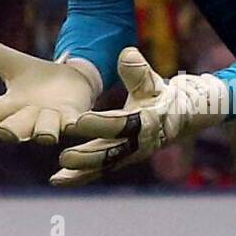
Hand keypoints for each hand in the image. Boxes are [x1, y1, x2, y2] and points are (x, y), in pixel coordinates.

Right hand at [0, 32, 97, 144]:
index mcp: (9, 107)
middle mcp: (28, 121)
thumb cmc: (37, 76)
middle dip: (10, 130)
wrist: (71, 80)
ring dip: (44, 131)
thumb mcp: (16, 64)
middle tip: (3, 131)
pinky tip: (77, 122)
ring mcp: (52, 122)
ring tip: (45, 135)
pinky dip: (76, 125)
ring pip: (45, 132)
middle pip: (15, 129)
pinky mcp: (74, 119)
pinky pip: (76, 125)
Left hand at [50, 46, 229, 185]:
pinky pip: (99, 171)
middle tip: (64, 157)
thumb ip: (138, 70)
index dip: (100, 124)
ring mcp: (128, 155)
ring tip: (58, 175)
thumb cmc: (160, 96)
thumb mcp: (152, 81)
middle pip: (110, 152)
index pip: (120, 124)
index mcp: (145, 122)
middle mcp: (137, 143)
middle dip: (87, 156)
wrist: (177, 119)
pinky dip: (79, 177)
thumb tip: (127, 55)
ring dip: (80, 172)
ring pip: (102, 166)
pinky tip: (58, 180)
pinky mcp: (119, 160)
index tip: (79, 120)